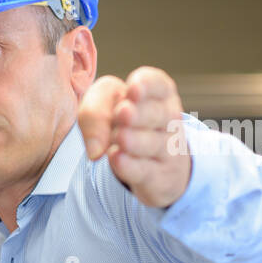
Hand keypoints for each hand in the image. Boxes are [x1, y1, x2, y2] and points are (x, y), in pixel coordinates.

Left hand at [78, 66, 190, 208]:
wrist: (147, 166)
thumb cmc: (122, 124)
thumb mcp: (103, 107)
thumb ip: (93, 114)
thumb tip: (94, 150)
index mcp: (158, 95)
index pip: (159, 84)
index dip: (148, 85)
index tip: (133, 88)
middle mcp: (168, 120)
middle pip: (156, 114)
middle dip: (139, 113)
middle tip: (123, 112)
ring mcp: (167, 150)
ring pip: (154, 143)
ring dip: (136, 140)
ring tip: (120, 137)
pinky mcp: (157, 178)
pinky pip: (144, 170)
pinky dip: (129, 165)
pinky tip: (116, 158)